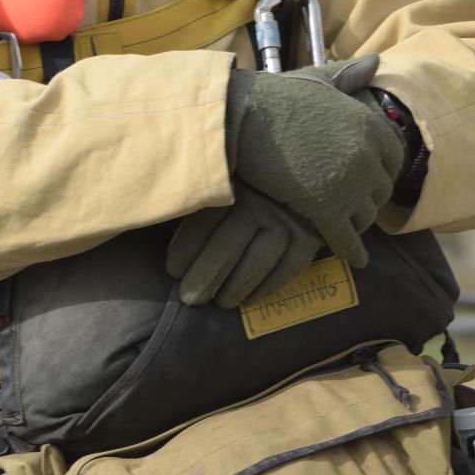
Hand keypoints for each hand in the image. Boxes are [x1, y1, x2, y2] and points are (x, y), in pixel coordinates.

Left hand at [166, 183, 320, 308]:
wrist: (308, 171)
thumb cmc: (252, 182)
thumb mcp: (226, 180)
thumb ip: (203, 199)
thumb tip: (163, 222)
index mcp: (235, 182)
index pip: (206, 218)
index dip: (186, 248)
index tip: (173, 270)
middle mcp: (262, 199)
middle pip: (229, 242)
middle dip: (206, 276)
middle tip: (190, 298)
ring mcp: (289, 217)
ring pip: (260, 257)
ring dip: (237, 285)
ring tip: (221, 303)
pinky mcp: (312, 233)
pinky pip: (291, 265)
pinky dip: (269, 286)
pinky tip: (250, 300)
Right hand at [224, 55, 403, 266]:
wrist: (242, 119)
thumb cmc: (276, 98)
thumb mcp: (320, 81)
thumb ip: (350, 76)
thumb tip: (377, 62)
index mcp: (370, 126)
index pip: (393, 159)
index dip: (380, 171)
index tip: (369, 180)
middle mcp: (367, 156)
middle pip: (380, 191)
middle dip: (368, 199)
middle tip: (354, 206)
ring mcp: (348, 185)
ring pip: (365, 218)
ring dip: (356, 224)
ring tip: (346, 228)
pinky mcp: (326, 209)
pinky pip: (346, 239)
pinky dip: (351, 251)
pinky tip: (353, 259)